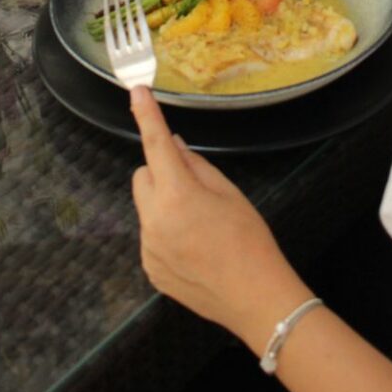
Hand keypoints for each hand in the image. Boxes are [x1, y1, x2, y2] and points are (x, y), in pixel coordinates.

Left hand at [130, 86, 308, 351]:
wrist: (255, 299)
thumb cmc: (249, 239)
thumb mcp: (229, 193)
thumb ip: (196, 166)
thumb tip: (174, 146)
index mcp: (176, 195)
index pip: (155, 144)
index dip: (145, 115)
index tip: (136, 92)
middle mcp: (153, 221)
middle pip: (143, 177)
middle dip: (162, 173)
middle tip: (193, 188)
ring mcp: (148, 248)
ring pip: (146, 208)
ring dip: (164, 205)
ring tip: (199, 227)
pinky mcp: (150, 270)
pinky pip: (150, 236)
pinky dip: (165, 233)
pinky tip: (194, 250)